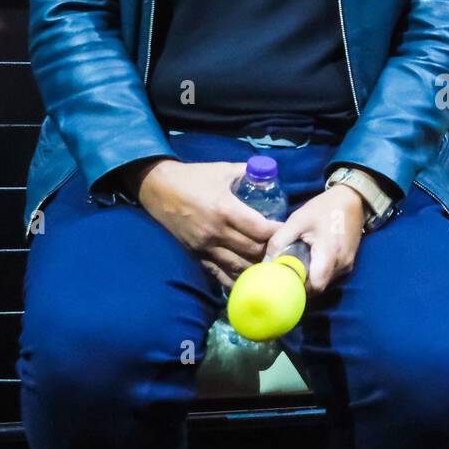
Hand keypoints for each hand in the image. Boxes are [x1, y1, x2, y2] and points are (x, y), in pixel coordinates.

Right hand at [136, 159, 279, 290]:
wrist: (157, 188)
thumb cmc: (193, 177)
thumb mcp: (222, 169)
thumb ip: (248, 172)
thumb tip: (271, 174)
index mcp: (225, 209)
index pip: (260, 229)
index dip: (279, 233)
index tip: (290, 233)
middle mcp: (216, 232)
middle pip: (253, 251)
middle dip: (271, 252)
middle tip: (283, 250)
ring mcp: (205, 247)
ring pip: (238, 267)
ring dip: (256, 268)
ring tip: (270, 266)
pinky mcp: (196, 256)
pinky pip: (220, 275)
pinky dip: (236, 278)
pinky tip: (249, 279)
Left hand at [263, 184, 365, 297]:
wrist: (353, 200)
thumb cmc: (325, 208)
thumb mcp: (298, 219)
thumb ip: (280, 240)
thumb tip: (265, 261)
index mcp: (329, 253)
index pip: (315, 286)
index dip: (299, 288)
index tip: (284, 282)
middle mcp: (341, 264)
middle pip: (318, 287)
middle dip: (302, 284)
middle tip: (286, 275)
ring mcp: (346, 266)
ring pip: (324, 282)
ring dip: (310, 278)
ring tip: (296, 266)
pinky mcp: (348, 264)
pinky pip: (330, 276)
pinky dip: (318, 273)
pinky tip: (310, 261)